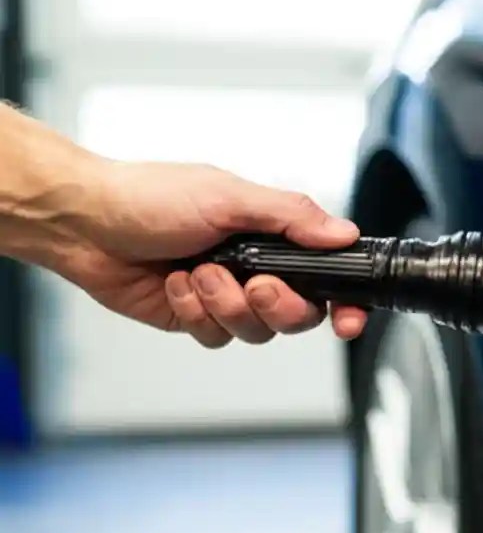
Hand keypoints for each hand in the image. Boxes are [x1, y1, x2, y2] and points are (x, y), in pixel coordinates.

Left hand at [62, 161, 368, 347]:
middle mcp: (256, 268)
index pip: (328, 276)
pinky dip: (194, 311)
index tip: (347, 318)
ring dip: (226, 304)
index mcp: (274, 236)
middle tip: (257, 285)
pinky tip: (175, 284)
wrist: (86, 221)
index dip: (345, 303)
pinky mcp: (194, 318)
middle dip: (279, 305)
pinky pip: (213, 336)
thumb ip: (291, 216)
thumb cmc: (150, 196)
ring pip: (256, 331)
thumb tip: (344, 232)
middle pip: (299, 316)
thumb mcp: (230, 196)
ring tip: (199, 272)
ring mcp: (225, 296)